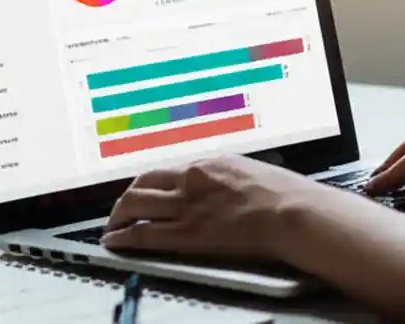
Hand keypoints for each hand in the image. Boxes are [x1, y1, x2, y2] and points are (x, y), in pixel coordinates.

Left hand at [100, 154, 342, 259]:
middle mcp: (190, 179)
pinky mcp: (186, 233)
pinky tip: (114, 241)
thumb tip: (221, 186)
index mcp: (209, 163)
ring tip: (112, 228)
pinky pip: (143, 232)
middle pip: (143, 183)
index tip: (144, 193)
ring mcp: (186, 205)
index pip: (167, 171)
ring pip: (134, 205)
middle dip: (126, 197)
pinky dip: (123, 237)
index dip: (149, 184)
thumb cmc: (285, 195)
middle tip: (121, 211)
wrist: (291, 212)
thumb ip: (228, 178)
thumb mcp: (251, 172)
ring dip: (118, 217)